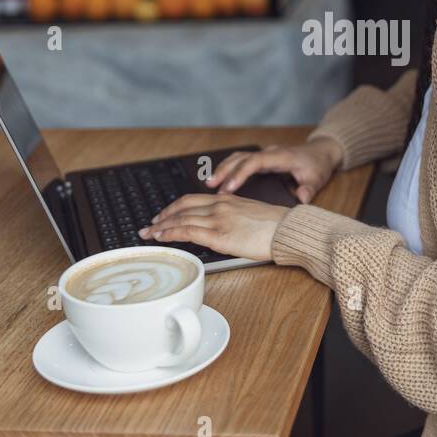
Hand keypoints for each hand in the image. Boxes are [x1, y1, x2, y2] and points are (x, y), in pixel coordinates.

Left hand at [138, 194, 288, 262]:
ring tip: (149, 234)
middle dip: (162, 217)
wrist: (287, 229)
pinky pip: (187, 231)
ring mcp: (218, 219)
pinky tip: (162, 237)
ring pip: (181, 218)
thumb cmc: (275, 226)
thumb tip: (221, 227)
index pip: (191, 200)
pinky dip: (171, 232)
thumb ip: (232, 217)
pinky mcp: (219, 235)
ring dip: (161, 226)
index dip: (173, 208)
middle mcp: (219, 206)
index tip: (163, 216)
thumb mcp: (249, 214)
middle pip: (182, 207)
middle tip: (149, 226)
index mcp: (227, 199)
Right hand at [205, 137, 342, 203]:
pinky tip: (219, 180)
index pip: (256, 162)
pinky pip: (241, 161)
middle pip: (241, 157)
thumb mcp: (318, 178)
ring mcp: (264, 154)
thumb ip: (310, 188)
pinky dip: (229, 169)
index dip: (241, 173)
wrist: (320, 152)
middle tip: (210, 185)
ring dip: (223, 169)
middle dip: (225, 170)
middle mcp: (269, 153)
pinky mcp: (262, 159)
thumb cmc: (317, 165)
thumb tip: (302, 198)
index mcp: (281, 156)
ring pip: (238, 157)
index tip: (228, 187)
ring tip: (209, 184)